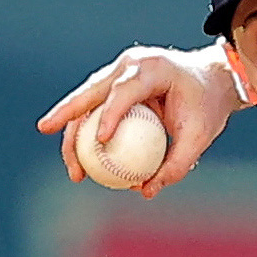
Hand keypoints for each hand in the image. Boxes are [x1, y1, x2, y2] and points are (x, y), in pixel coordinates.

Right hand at [36, 44, 243, 197]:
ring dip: (72, 130)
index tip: (100, 140)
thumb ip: (177, 163)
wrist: (212, 80)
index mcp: (153, 68)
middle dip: (66, 112)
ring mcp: (121, 71)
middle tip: (45, 130)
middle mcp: (131, 64)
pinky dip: (86, 132)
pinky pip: (96, 109)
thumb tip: (146, 191)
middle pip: (91, 90)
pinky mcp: (116, 84)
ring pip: (87, 100)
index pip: (125, 90)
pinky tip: (80, 160)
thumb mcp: (200, 136)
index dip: (109, 114)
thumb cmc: (207, 106)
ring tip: (72, 168)